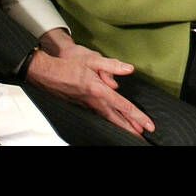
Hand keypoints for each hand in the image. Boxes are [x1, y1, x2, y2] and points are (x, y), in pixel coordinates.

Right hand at [26, 45, 153, 136]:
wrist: (47, 72)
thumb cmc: (69, 64)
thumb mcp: (93, 59)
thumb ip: (112, 65)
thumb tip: (130, 70)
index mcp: (99, 90)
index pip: (123, 106)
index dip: (137, 117)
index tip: (148, 126)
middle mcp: (94, 101)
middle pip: (116, 118)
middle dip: (131, 128)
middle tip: (143, 136)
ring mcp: (87, 105)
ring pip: (107, 119)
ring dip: (121, 126)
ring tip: (132, 132)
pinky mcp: (82, 105)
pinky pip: (99, 115)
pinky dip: (109, 121)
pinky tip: (113, 121)